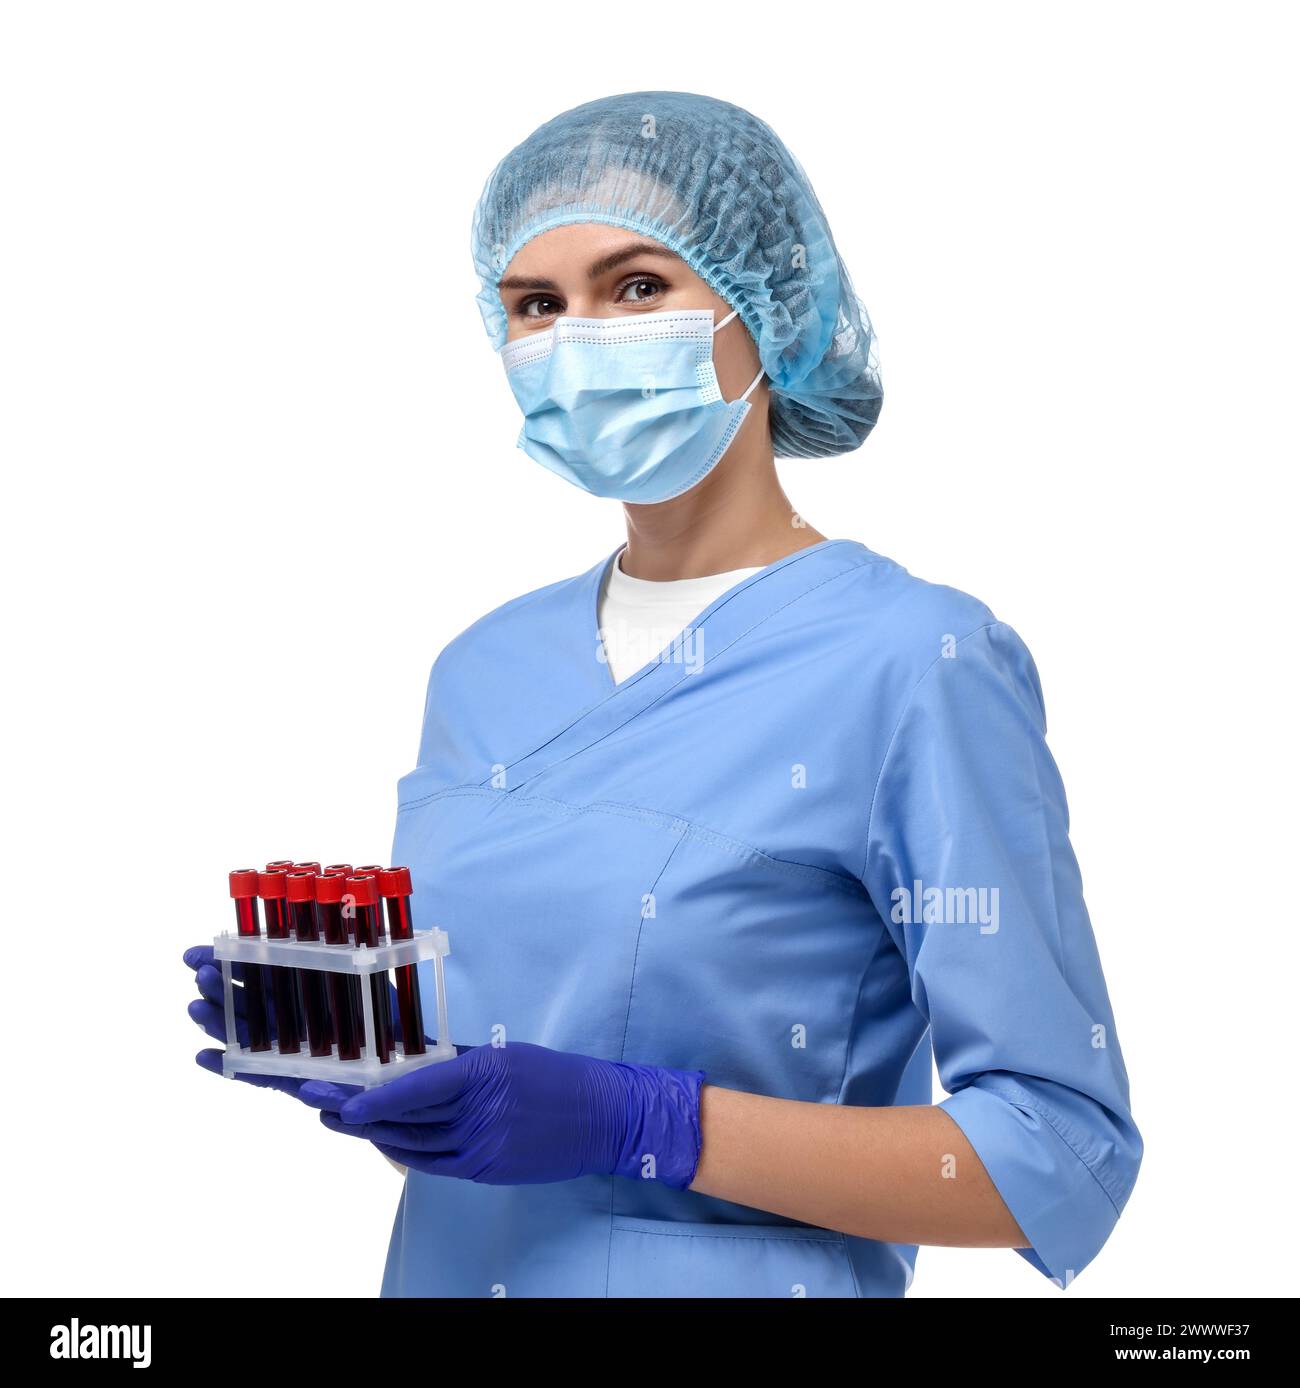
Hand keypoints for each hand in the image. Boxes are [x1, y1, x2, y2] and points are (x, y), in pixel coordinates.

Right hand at [183, 943, 424, 1110]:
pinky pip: (253, 1071)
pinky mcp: (288, 1075)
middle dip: (217, 985)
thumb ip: (345, 940)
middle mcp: (284, 1012)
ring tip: (196, 1008)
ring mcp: (282, 1043)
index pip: (254, 965)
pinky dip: (226, 1066)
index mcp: (297, 982)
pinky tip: (204, 1056)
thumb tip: (334, 899)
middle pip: (242, 996)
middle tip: (201, 974)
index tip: (197, 952)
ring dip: (217, 1020)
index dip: (224, 957)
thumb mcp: (366, 970)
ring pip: (241, 1031)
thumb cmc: (384, 1012)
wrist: (403, 1060)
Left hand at [317, 1040, 704, 1187]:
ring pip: (412, 1144)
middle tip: (317, 1104)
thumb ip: (456, 1062)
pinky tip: (380, 1141)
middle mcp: (479, 1113)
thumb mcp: (504, 1055)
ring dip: (372, 1135)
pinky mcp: (485, 1171)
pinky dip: (403, 1152)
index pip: (416, 1087)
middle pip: (405, 1117)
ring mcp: (482, 1147)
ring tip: (338, 1122)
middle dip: (357, 1113)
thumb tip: (407, 1059)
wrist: (601, 1116)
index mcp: (483, 1073)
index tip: (339, 1099)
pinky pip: (433, 1163)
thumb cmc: (552, 1076)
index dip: (374, 1097)